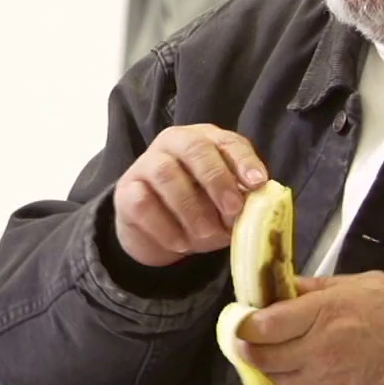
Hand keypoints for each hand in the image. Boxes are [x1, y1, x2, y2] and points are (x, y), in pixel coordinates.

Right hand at [113, 124, 268, 267]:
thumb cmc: (200, 209)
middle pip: (194, 150)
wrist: (156, 231)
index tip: (258, 184)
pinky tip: (181, 244)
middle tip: (233, 210)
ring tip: (206, 235)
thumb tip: (258, 210)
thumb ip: (240, 200)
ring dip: (191, 208)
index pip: (227, 142)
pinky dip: (166, 227)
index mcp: (205, 140)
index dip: (244, 161)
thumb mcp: (224, 203)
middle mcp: (174, 144)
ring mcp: (145, 164)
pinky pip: (143, 204)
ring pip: (166, 174)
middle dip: (217, 180)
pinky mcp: (125, 191)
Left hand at [239, 272, 383, 384]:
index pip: (262, 325)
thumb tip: (286, 288)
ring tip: (276, 354)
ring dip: (270, 370)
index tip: (243, 318)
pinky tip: (299, 373)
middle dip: (250, 347)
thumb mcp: (361, 284)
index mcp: (323, 314)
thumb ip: (318, 288)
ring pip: (277, 382)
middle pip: (262, 357)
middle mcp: (319, 351)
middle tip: (251, 338)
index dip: (245, 323)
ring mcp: (328, 380)